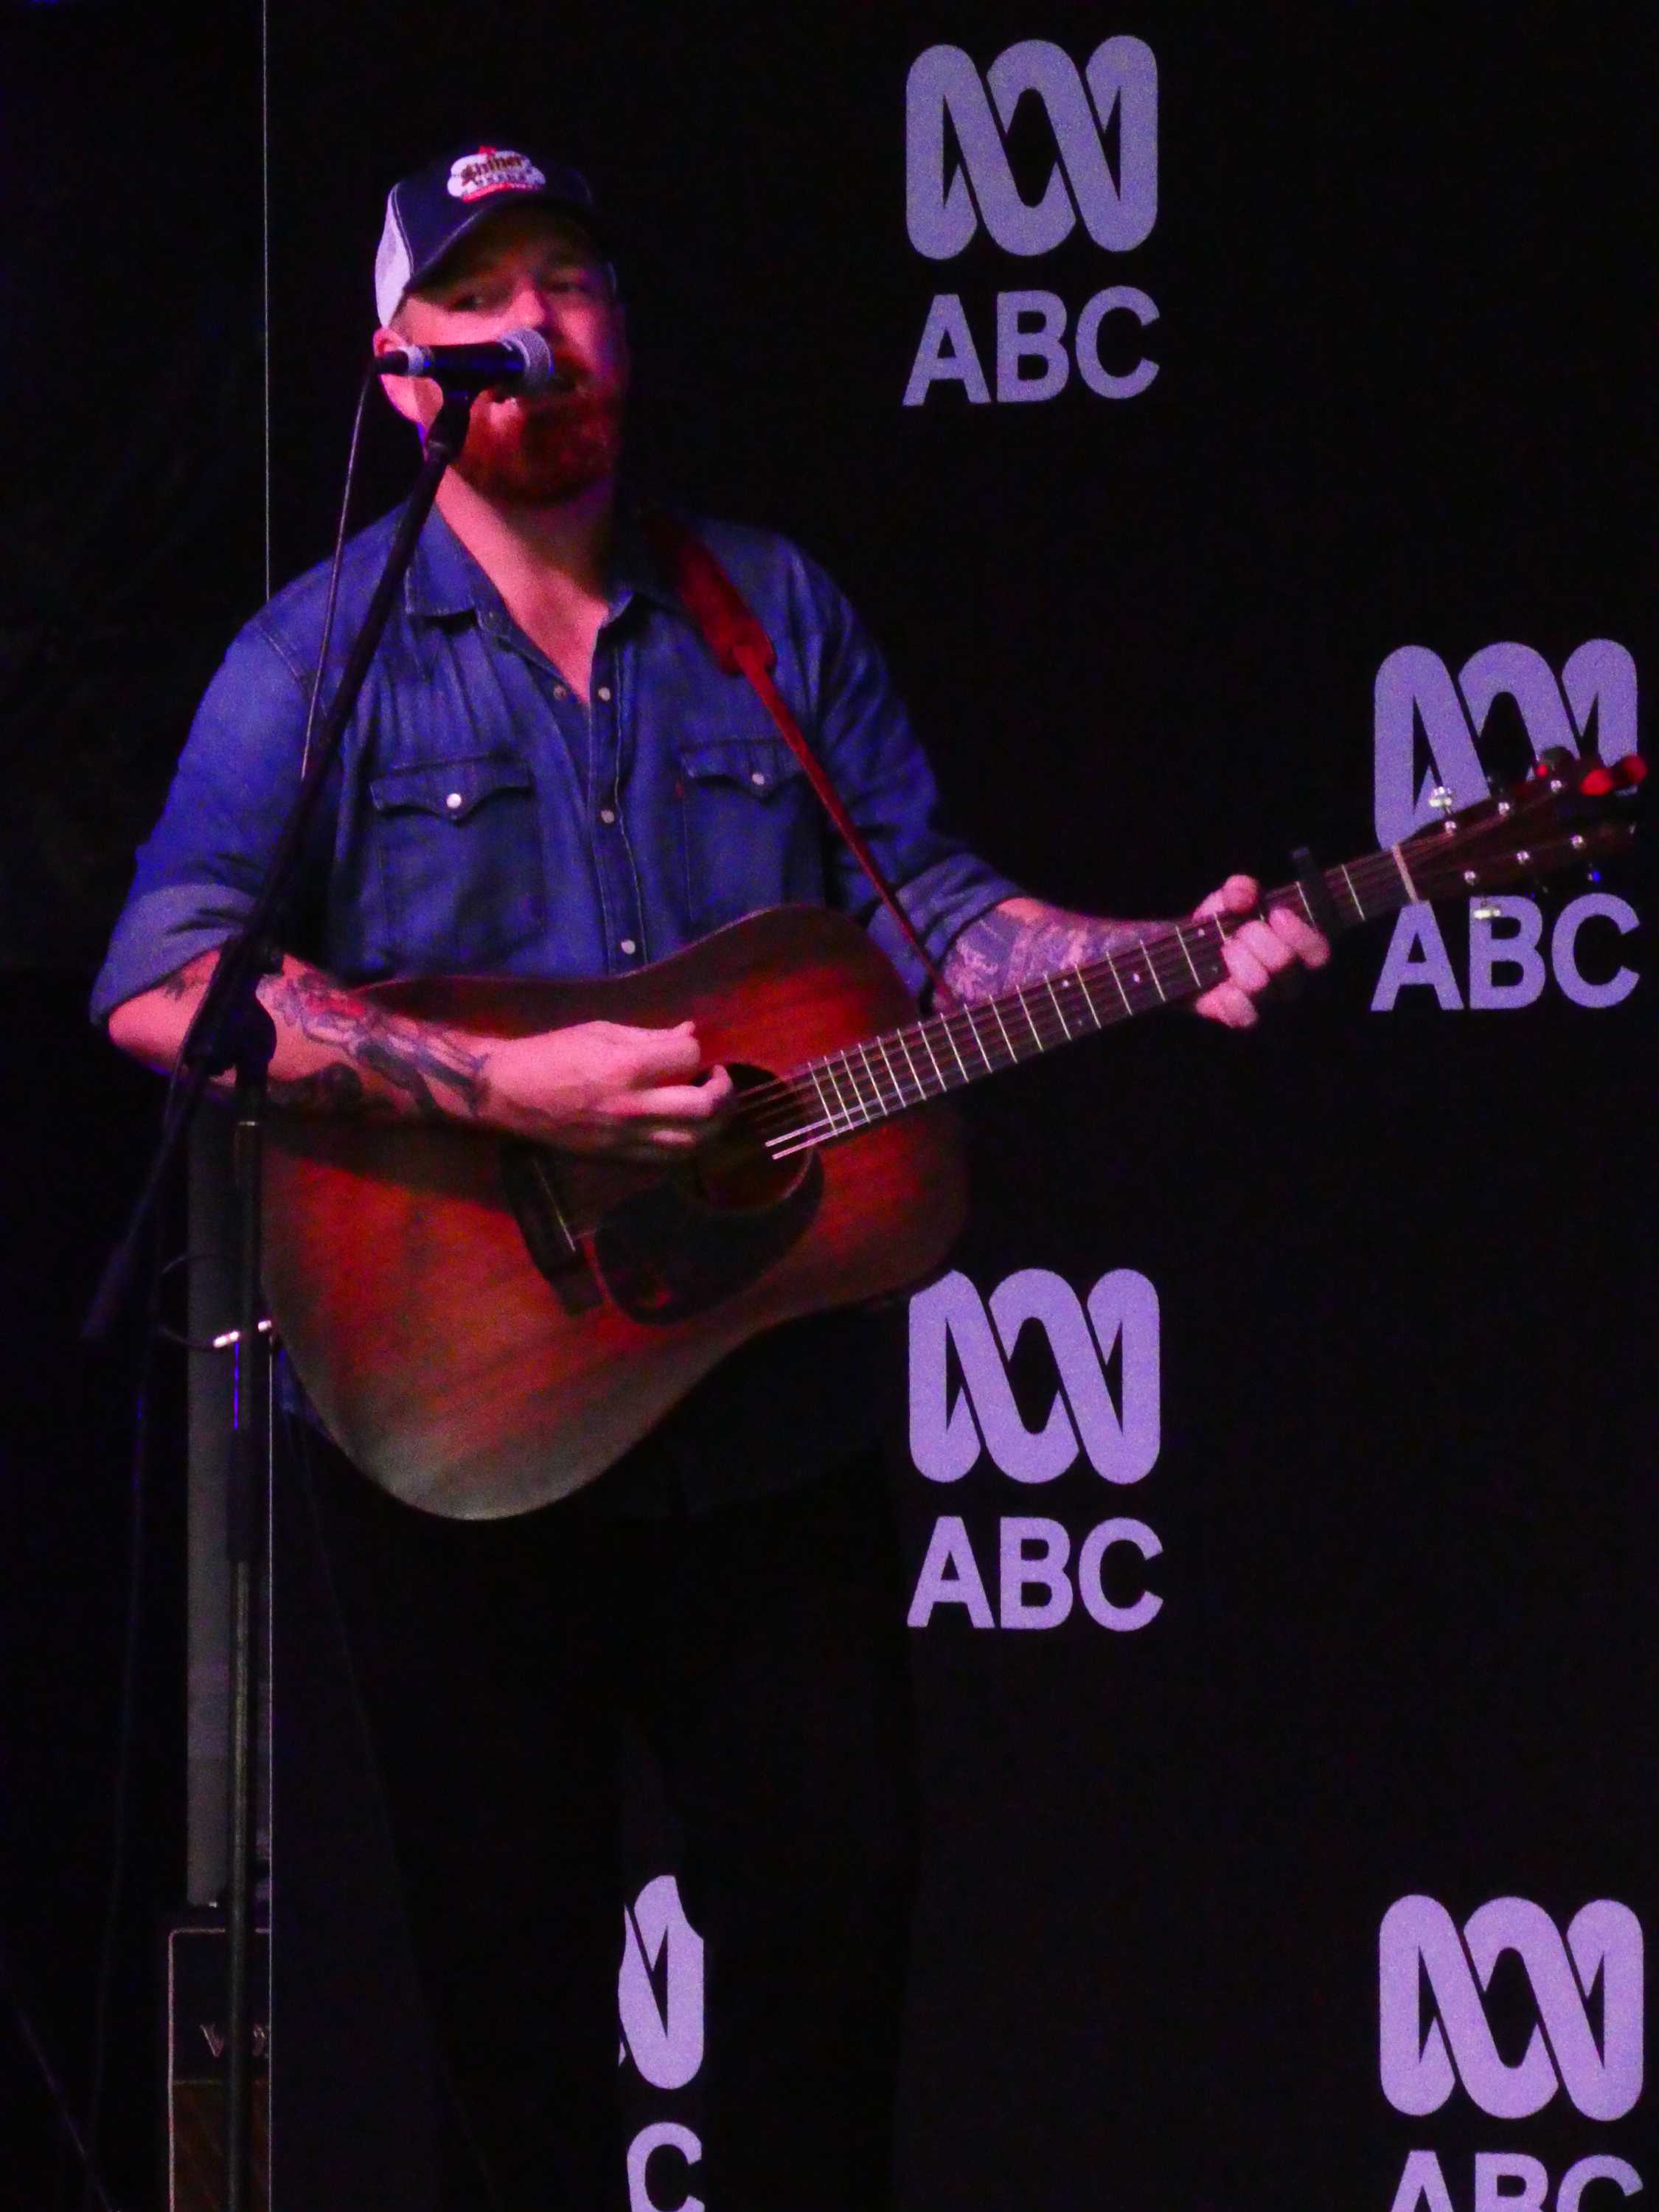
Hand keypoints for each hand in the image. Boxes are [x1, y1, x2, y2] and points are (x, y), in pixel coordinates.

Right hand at [485, 1018, 735, 1158]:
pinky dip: (688, 1142)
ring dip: (713, 1123)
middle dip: (723, 1091)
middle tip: (716, 1079)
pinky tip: (686, 1127)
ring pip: (693, 1141)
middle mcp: (633, 1106)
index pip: (688, 1057)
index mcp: (627, 1067)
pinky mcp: (619, 1157)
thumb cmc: (552, 1053)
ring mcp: (627, 1137)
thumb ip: (651, 1036)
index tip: (689, 1047)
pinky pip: (669, 1158)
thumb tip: (690, 1033)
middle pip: (704, 1107)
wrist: (509, 1093)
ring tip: (709, 1105)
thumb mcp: (601, 1031)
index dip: (697, 1049)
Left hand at [1190, 875, 1329, 1028]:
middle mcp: (1290, 982)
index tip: (1276, 914)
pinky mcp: (1244, 1021)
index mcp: (1299, 952)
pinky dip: (1226, 994)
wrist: (1186, 959)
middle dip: (1254, 937)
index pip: (1319, 951)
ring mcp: (1268, 1005)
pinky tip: (1219, 984)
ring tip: (1225, 949)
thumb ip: (1239, 889)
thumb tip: (1245, 894)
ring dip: (1236, 959)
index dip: (1299, 933)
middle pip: (1283, 962)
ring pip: (1259, 983)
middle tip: (1239, 932)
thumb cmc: (1220, 929)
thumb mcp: (1228, 901)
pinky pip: (1242, 1013)